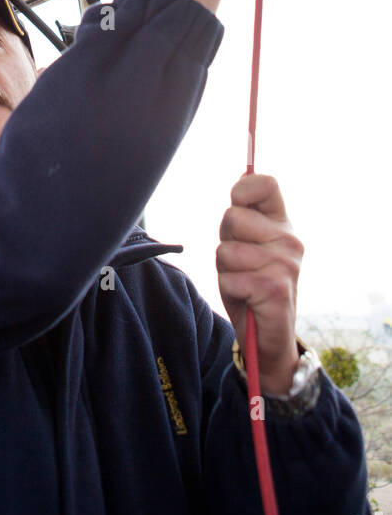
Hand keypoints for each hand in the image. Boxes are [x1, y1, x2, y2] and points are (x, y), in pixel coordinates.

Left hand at [216, 173, 301, 393]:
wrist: (267, 337)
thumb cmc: (250, 284)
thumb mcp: (245, 244)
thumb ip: (244, 216)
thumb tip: (243, 177)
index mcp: (282, 223)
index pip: (265, 184)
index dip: (242, 191)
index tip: (239, 206)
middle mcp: (290, 240)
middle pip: (232, 217)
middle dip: (224, 241)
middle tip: (240, 263)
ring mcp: (286, 264)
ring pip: (227, 250)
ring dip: (226, 270)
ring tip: (244, 282)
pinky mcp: (276, 288)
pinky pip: (230, 278)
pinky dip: (230, 290)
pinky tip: (247, 299)